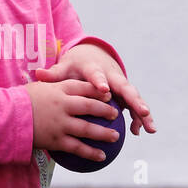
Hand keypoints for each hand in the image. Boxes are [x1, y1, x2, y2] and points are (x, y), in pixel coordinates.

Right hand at [24, 79, 122, 163]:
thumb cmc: (21, 101)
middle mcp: (62, 105)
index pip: (84, 87)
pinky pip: (78, 147)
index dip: (99, 90)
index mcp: (59, 89)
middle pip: (90, 107)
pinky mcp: (56, 140)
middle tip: (116, 114)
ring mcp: (60, 124)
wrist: (5, 117)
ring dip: (104, 133)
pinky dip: (91, 152)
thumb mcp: (39, 87)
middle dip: (106, 111)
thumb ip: (54, 84)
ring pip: (88, 129)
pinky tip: (102, 156)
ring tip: (115, 137)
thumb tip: (62, 81)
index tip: (109, 94)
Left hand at [32, 43, 155, 136]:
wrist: (93, 55)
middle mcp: (112, 76)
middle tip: (141, 111)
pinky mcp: (125, 94)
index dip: (100, 82)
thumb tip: (37, 73)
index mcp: (96, 69)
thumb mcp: (65, 67)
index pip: (98, 75)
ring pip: (134, 99)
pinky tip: (137, 133)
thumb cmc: (76, 65)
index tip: (103, 91)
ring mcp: (121, 85)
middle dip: (134, 100)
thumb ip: (54, 73)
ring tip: (149, 129)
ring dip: (143, 113)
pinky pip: (133, 106)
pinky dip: (137, 118)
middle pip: (125, 88)